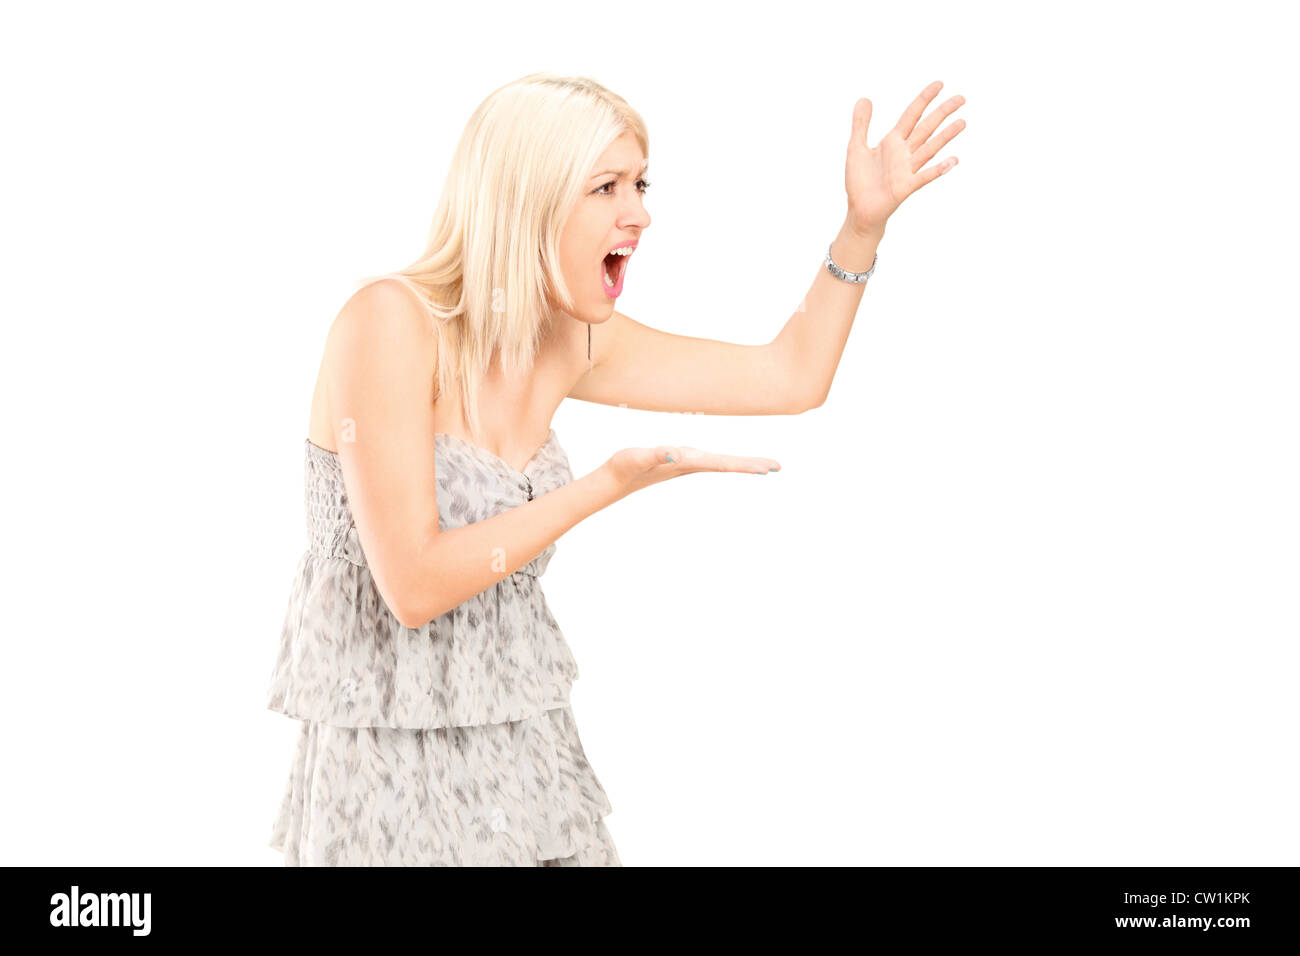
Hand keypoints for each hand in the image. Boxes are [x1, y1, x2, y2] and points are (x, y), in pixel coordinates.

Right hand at [603, 443, 781, 497]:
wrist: (613, 480)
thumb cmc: (625, 467)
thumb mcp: (639, 457)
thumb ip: (656, 455)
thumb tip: (676, 456)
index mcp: (686, 464)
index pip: (721, 464)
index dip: (744, 465)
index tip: (767, 469)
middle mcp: (690, 465)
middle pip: (726, 465)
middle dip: (751, 465)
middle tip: (778, 467)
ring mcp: (685, 464)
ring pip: (720, 464)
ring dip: (741, 465)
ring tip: (763, 467)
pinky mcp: (679, 462)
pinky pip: (709, 462)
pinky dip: (724, 462)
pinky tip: (729, 463)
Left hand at [844, 80, 966, 235]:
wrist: (859, 210)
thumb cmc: (859, 181)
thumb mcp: (855, 147)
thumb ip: (861, 124)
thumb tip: (865, 98)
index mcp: (892, 141)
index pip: (911, 115)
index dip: (924, 99)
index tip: (939, 84)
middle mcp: (904, 153)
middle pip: (926, 128)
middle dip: (942, 112)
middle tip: (961, 98)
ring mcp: (907, 169)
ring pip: (930, 148)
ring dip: (946, 136)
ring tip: (962, 122)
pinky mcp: (906, 187)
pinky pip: (925, 176)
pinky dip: (938, 169)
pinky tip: (953, 160)